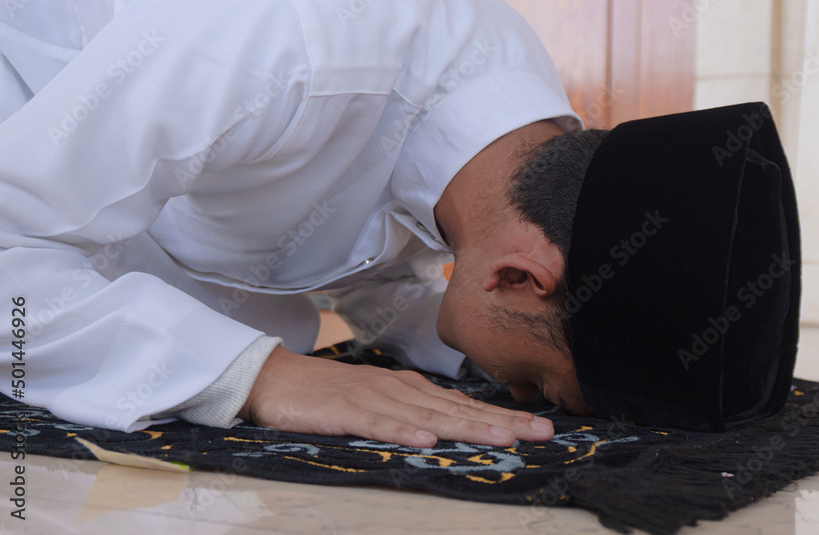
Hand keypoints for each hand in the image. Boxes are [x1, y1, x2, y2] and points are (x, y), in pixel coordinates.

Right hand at [239, 347, 555, 447]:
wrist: (276, 377)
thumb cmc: (330, 394)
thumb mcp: (380, 400)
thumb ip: (413, 412)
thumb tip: (451, 429)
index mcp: (410, 389)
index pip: (465, 405)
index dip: (504, 415)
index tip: (541, 427)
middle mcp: (400, 390)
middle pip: (458, 410)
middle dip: (502, 421)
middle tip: (543, 432)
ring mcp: (374, 399)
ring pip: (428, 416)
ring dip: (467, 427)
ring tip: (503, 437)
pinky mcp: (345, 411)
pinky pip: (378, 424)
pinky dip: (403, 432)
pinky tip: (427, 441)